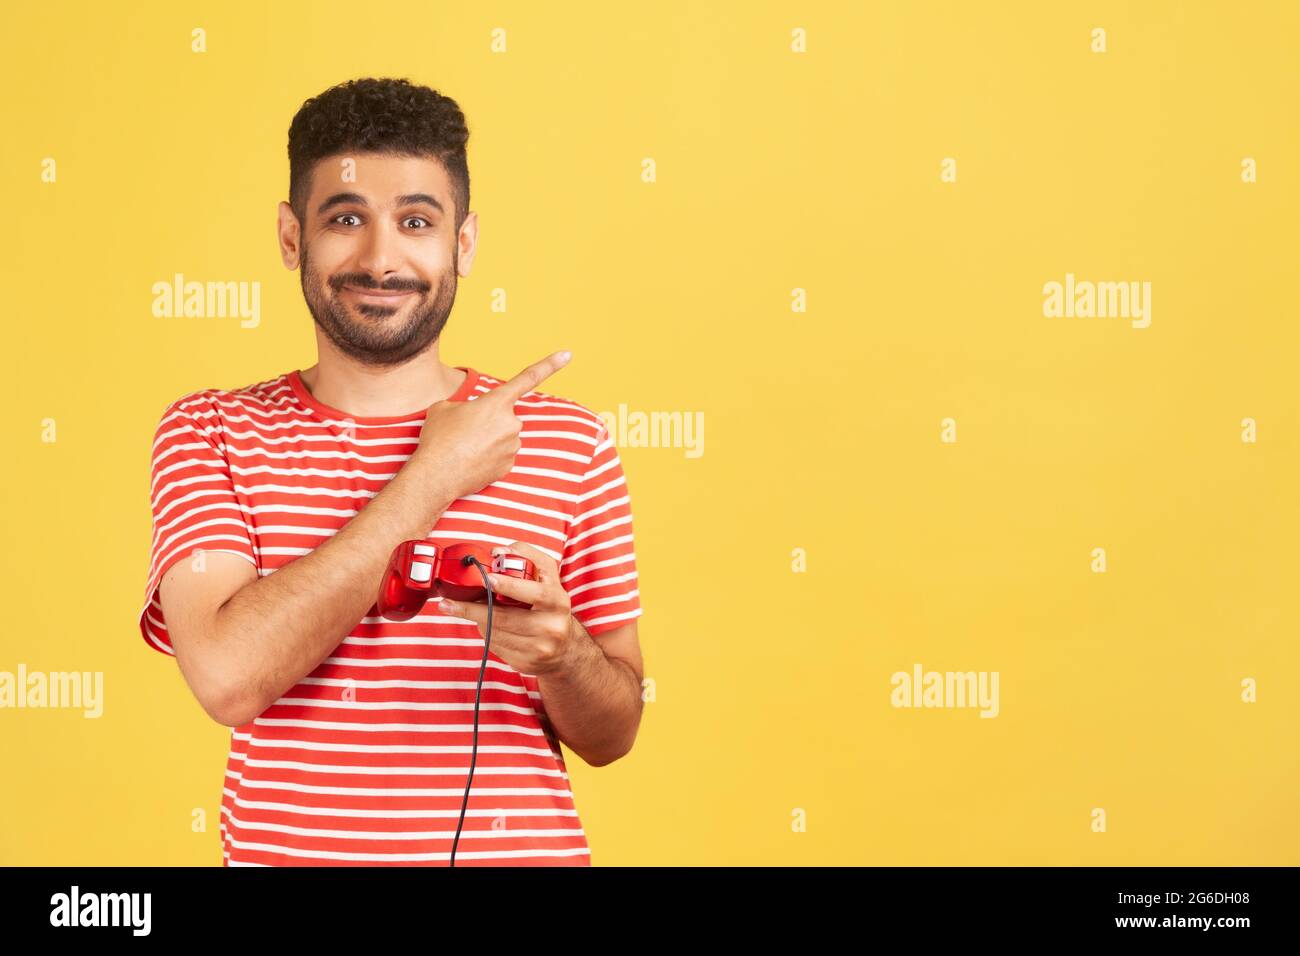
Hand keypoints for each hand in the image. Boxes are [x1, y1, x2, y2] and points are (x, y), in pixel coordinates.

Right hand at [416, 351, 571, 501]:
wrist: (436, 475)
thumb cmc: (439, 438)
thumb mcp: (444, 407)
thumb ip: (466, 405)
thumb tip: (469, 414)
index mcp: (497, 402)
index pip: (527, 378)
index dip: (549, 365)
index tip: (568, 355)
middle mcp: (511, 423)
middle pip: (504, 417)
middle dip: (488, 422)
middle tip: (464, 433)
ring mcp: (513, 446)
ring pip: (503, 437)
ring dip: (487, 440)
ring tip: (463, 448)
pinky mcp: (509, 466)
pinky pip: (501, 456)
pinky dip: (488, 457)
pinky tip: (471, 461)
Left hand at [438, 541, 581, 675]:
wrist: (565, 649)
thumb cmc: (550, 605)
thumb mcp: (548, 577)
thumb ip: (527, 557)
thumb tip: (498, 551)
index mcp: (557, 601)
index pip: (535, 593)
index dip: (509, 585)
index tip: (486, 578)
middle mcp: (551, 627)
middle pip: (504, 618)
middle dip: (472, 609)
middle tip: (448, 603)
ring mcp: (538, 648)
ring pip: (495, 633)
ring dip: (477, 620)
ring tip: (462, 609)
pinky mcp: (525, 663)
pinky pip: (496, 646)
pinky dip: (486, 633)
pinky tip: (485, 625)